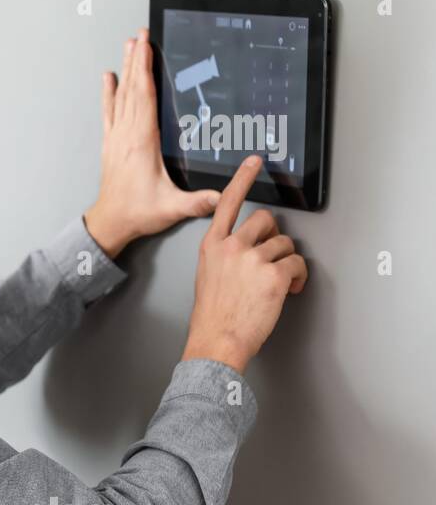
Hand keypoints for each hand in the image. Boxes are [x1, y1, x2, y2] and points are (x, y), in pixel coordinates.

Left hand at [84, 28, 220, 258]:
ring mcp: (116, 138)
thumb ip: (199, 201)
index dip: (146, 69)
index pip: (144, 97)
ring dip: (125, 69)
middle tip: (140, 34)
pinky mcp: (111, 144)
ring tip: (127, 45)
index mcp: (141, 142)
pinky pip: (109, 111)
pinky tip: (108, 78)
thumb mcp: (172, 208)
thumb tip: (224, 195)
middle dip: (137, 59)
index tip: (147, 46)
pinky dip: (109, 93)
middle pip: (133, 88)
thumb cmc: (138, 213)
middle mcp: (126, 135)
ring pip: (120, 95)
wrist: (110, 222)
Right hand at [181, 156, 308, 372]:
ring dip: (287, 261)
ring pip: (285, 243)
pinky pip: (297, 264)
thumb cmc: (212, 316)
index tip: (253, 162)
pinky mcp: (273, 275)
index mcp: (212, 246)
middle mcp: (231, 247)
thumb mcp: (207, 276)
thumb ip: (224, 256)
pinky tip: (288, 289)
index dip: (242, 179)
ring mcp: (253, 259)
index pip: (227, 203)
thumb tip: (246, 250)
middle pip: (265, 219)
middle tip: (272, 256)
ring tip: (279, 281)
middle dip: (274, 236)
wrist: (216, 341)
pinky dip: (297, 277)